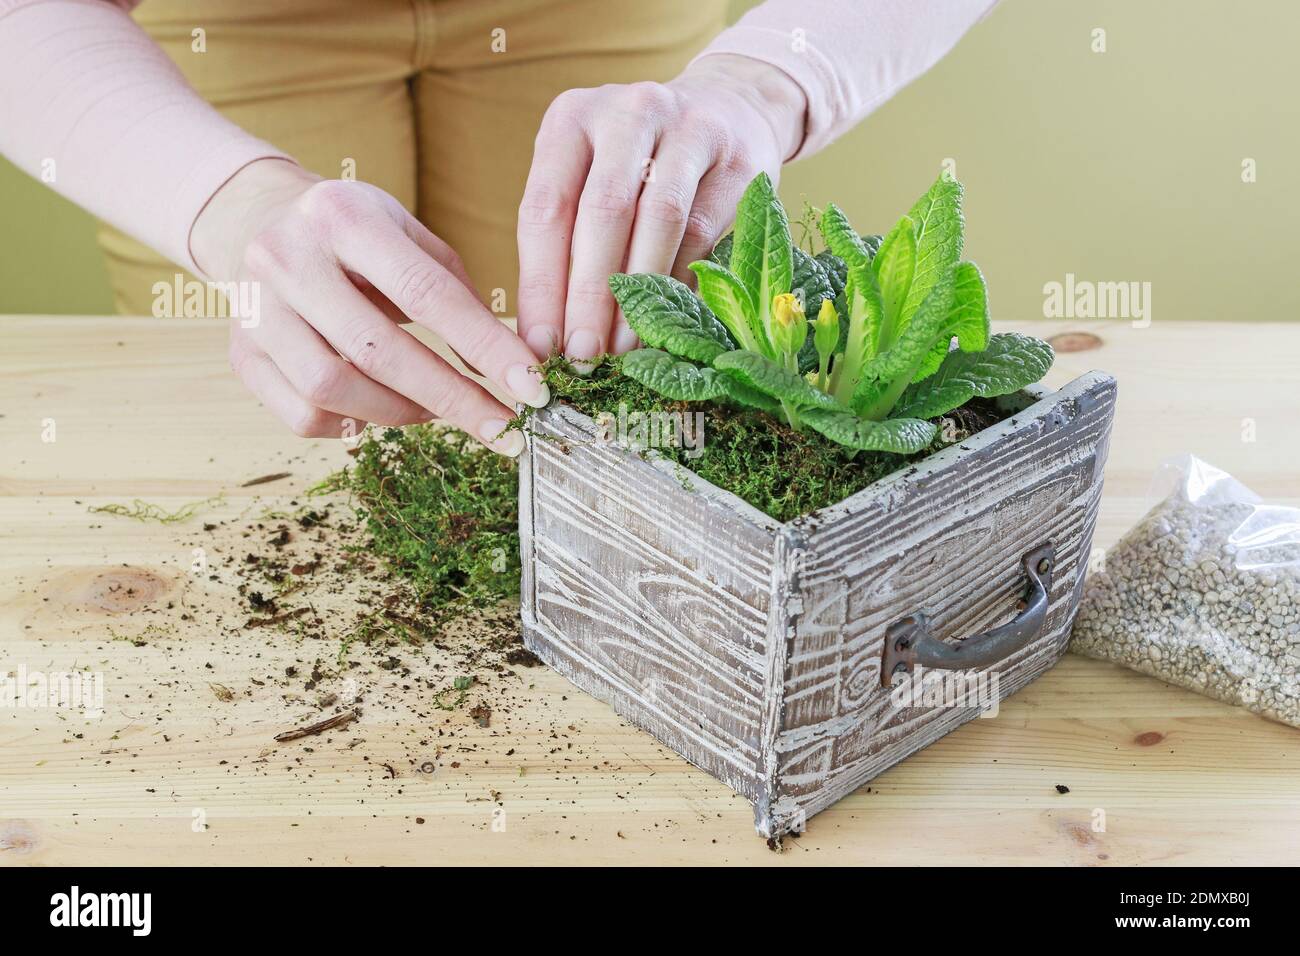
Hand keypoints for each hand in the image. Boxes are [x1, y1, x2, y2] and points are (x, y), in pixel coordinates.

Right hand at [191, 160, 548, 453]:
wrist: (256, 220)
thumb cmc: (354, 233)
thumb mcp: (408, 234)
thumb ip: (459, 293)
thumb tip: (511, 367)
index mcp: (342, 217)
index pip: (426, 291)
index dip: (485, 346)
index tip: (532, 387)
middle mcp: (287, 259)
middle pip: (378, 350)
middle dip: (454, 399)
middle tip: (505, 428)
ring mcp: (254, 311)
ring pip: (333, 390)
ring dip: (403, 414)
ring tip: (441, 411)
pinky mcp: (241, 356)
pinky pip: (304, 416)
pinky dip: (356, 424)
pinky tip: (384, 408)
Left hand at [516, 54, 806, 361]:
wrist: (730, 111)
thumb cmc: (638, 163)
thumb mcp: (588, 177)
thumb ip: (563, 241)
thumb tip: (544, 337)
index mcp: (571, 118)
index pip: (545, 208)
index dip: (541, 284)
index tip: (540, 345)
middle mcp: (628, 112)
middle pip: (602, 213)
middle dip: (589, 295)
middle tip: (582, 357)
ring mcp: (689, 129)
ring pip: (659, 221)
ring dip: (639, 294)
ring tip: (621, 350)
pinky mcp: (739, 160)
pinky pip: (704, 231)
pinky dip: (680, 284)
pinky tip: (663, 321)